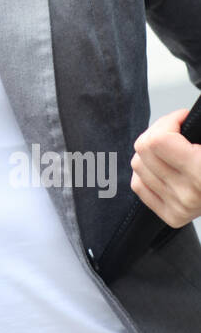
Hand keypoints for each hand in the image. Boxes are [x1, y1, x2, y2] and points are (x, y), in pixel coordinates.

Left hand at [131, 109, 200, 227]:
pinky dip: (148, 173)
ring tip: (170, 149)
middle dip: (158, 132)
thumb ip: (197, 128)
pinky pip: (138, 185)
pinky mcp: (172, 216)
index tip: (182, 119)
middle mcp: (188, 193)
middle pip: (143, 149)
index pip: (158, 140)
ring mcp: (178, 207)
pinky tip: (165, 167)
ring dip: (151, 152)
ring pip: (138, 165)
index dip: (169, 122)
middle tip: (174, 131)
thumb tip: (179, 116)